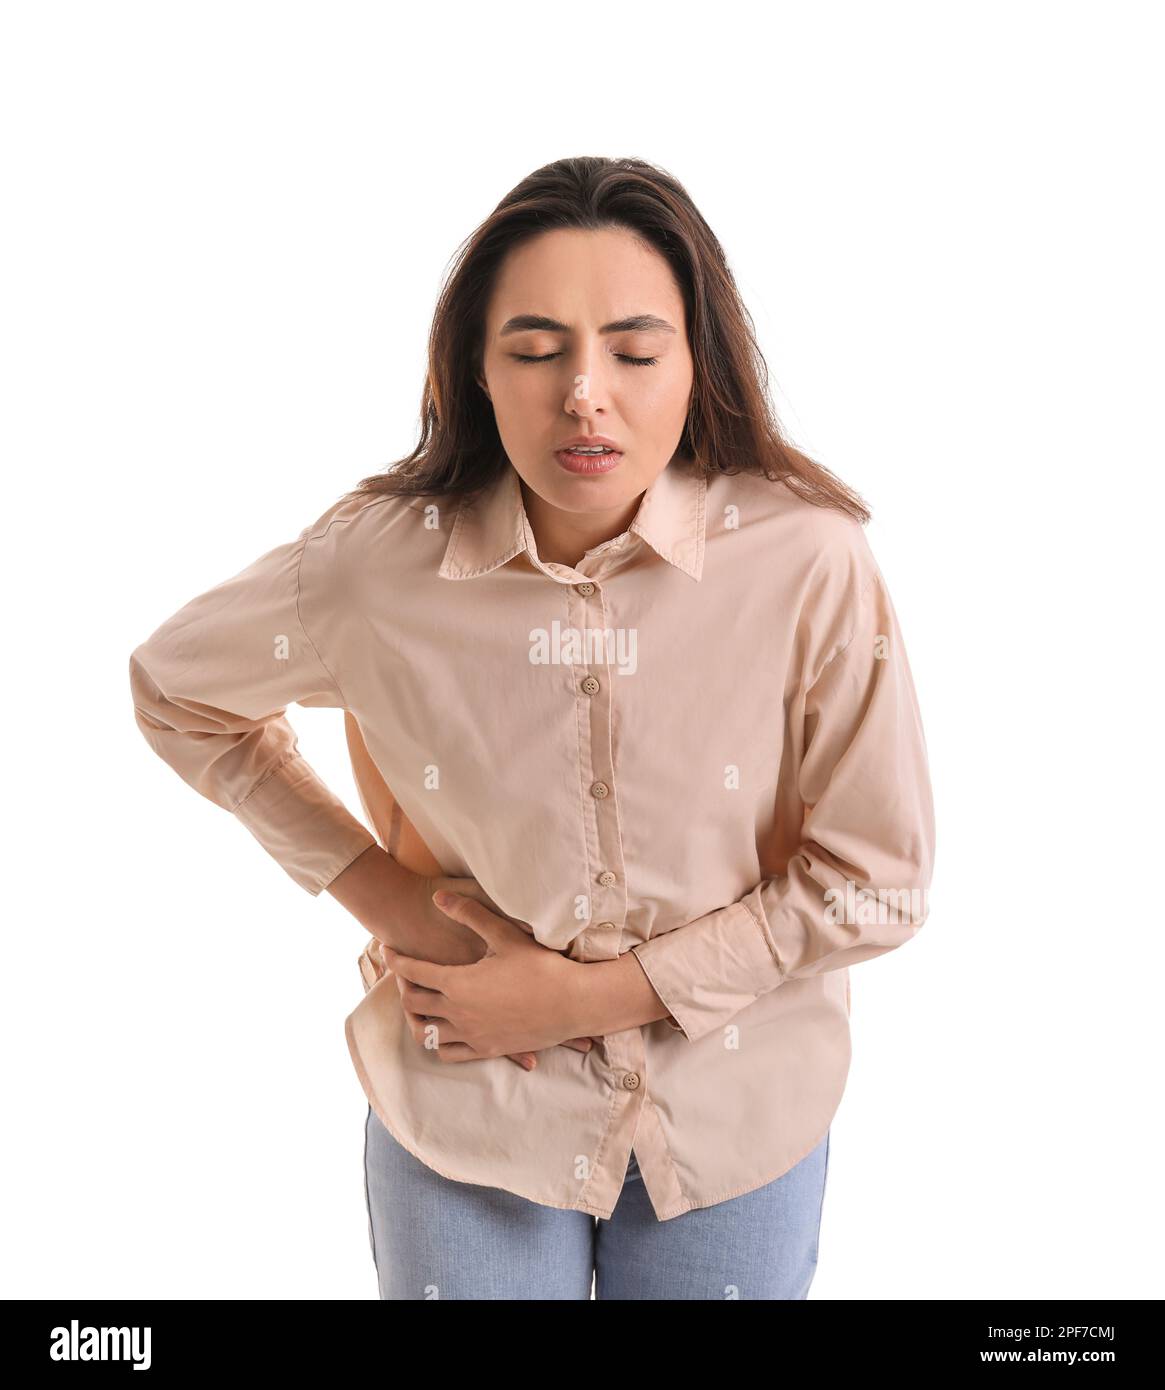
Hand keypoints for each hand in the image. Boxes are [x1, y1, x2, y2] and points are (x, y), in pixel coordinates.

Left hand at [329, 848, 595, 1066]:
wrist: (573, 1005)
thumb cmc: (541, 967)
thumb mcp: (503, 935)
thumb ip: (469, 914)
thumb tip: (437, 898)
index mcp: (458, 984)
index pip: (413, 971)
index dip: (396, 959)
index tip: (388, 949)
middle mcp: (458, 1013)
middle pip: (413, 1004)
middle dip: (403, 987)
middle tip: (405, 974)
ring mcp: (471, 1035)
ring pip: (426, 1033)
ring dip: (417, 1018)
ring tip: (419, 1004)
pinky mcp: (486, 1049)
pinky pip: (449, 1052)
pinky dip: (439, 1042)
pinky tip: (444, 1029)